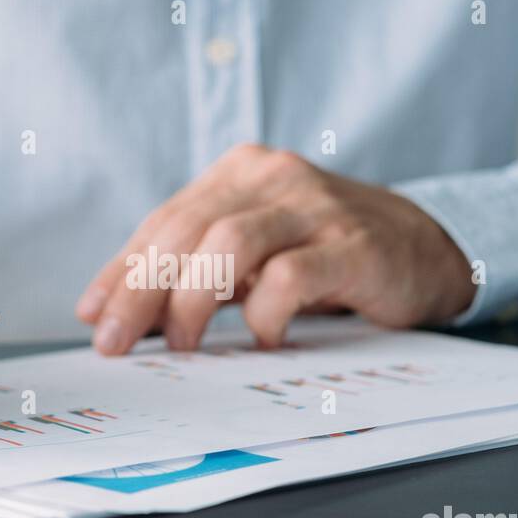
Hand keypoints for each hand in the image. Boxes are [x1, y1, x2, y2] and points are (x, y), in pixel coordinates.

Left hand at [76, 143, 474, 353]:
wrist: (425, 251)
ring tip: (181, 345)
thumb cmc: (326, 254)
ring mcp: (316, 207)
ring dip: (192, 300)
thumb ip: (196, 269)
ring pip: (229, 244)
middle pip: (186, 230)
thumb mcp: (256, 252)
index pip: (165, 220)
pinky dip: (264, 313)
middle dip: (140, 290)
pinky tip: (262, 337)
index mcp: (241, 172)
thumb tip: (117, 311)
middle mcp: (274, 178)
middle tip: (114, 341)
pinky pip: (290, 277)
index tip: (91, 313)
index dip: (122, 269)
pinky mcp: (354, 245)